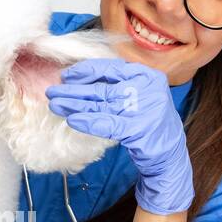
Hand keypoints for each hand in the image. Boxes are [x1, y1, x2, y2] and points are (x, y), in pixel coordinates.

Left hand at [44, 58, 193, 214]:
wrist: (169, 153)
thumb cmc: (149, 122)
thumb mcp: (139, 96)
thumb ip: (117, 85)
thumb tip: (80, 80)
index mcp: (146, 75)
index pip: (111, 68)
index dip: (86, 71)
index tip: (67, 75)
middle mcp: (146, 89)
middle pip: (102, 88)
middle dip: (74, 90)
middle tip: (52, 91)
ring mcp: (142, 108)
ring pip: (100, 105)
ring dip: (74, 104)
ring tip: (55, 104)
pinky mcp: (137, 129)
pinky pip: (105, 124)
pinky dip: (87, 121)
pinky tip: (71, 120)